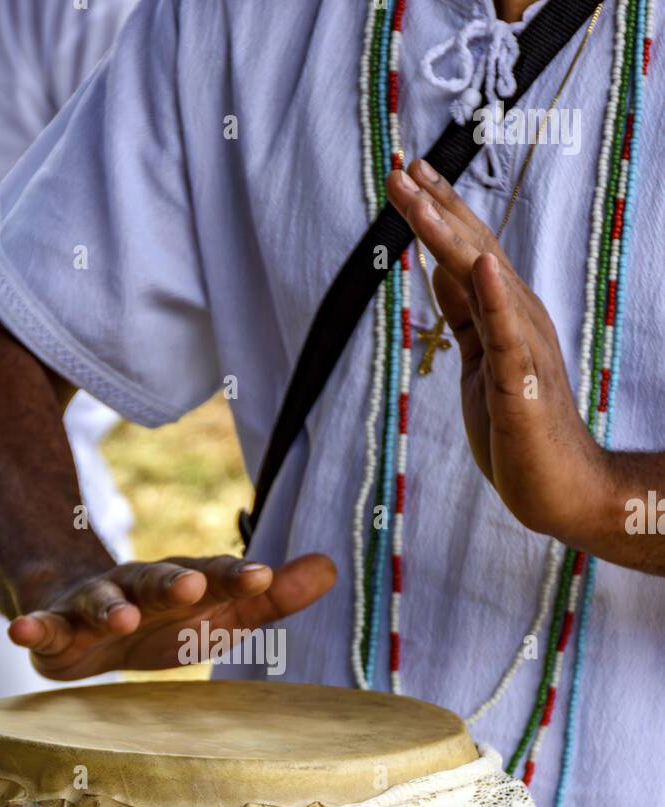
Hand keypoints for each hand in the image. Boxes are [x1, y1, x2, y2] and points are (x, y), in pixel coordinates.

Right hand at [8, 553, 336, 679]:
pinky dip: (31, 628)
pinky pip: (42, 626)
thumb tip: (331, 566)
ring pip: (100, 601)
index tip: (262, 576)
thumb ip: (272, 598)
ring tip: (121, 616)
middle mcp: (139, 586)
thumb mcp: (220, 612)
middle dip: (174, 582)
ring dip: (110, 607)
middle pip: (157, 579)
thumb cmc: (165, 618)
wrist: (81, 612)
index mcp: (184, 583)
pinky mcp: (55, 629)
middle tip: (193, 586)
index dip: (235, 576)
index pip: (213, 575)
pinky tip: (19, 631)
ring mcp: (92, 604)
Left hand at [387, 160, 608, 546]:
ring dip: (451, 235)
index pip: (470, 249)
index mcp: (506, 314)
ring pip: (484, 280)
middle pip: (474, 249)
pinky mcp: (523, 384)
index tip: (407, 170)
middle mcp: (519, 318)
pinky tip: (480, 266)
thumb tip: (440, 268)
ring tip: (420, 194)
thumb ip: (467, 314)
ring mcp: (522, 348)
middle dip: (434, 207)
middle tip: (399, 165)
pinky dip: (494, 299)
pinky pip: (507, 337)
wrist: (560, 488)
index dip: (438, 210)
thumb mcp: (482, 362)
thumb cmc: (519, 431)